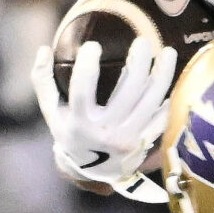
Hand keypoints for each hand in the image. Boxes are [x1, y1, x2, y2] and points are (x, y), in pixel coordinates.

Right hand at [31, 38, 177, 191]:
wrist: (91, 170)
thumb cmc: (70, 132)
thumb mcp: (51, 111)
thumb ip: (43, 81)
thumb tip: (43, 49)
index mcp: (79, 123)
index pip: (82, 90)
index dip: (88, 66)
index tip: (93, 45)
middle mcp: (105, 132)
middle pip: (128, 91)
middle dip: (139, 62)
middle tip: (143, 42)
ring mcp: (127, 139)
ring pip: (151, 101)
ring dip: (163, 75)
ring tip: (169, 53)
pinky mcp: (143, 143)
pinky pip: (162, 118)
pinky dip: (168, 100)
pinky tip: (170, 81)